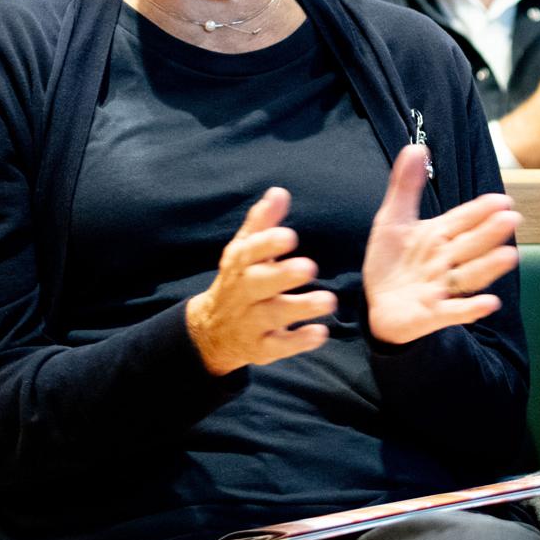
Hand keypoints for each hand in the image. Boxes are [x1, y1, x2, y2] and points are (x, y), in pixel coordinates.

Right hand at [184, 188, 337, 374]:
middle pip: (259, 284)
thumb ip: (263, 223)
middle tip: (310, 267)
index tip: (290, 236)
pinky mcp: (259, 348)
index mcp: (240, 265)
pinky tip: (321, 333)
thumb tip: (279, 192)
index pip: (250, 252)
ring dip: (300, 308)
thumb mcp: (245, 250)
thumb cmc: (240, 280)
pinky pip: (278, 347)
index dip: (268, 244)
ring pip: (272, 315)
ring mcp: (250, 321)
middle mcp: (242, 293)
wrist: (211, 330)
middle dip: (282, 276)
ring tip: (329, 300)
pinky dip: (298, 342)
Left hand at [362, 146, 519, 345]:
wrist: (378, 305)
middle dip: (490, 233)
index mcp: (440, 236)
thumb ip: (405, 186)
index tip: (501, 200)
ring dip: (489, 267)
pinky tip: (489, 303)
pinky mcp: (432, 314)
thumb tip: (416, 146)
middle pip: (471, 245)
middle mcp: (446, 261)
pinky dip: (471, 309)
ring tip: (510, 255)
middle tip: (512, 219)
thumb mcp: (393, 220)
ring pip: (469, 276)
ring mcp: (442, 288)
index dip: (480, 211)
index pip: (463, 220)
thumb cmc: (392, 262)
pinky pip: (454, 312)